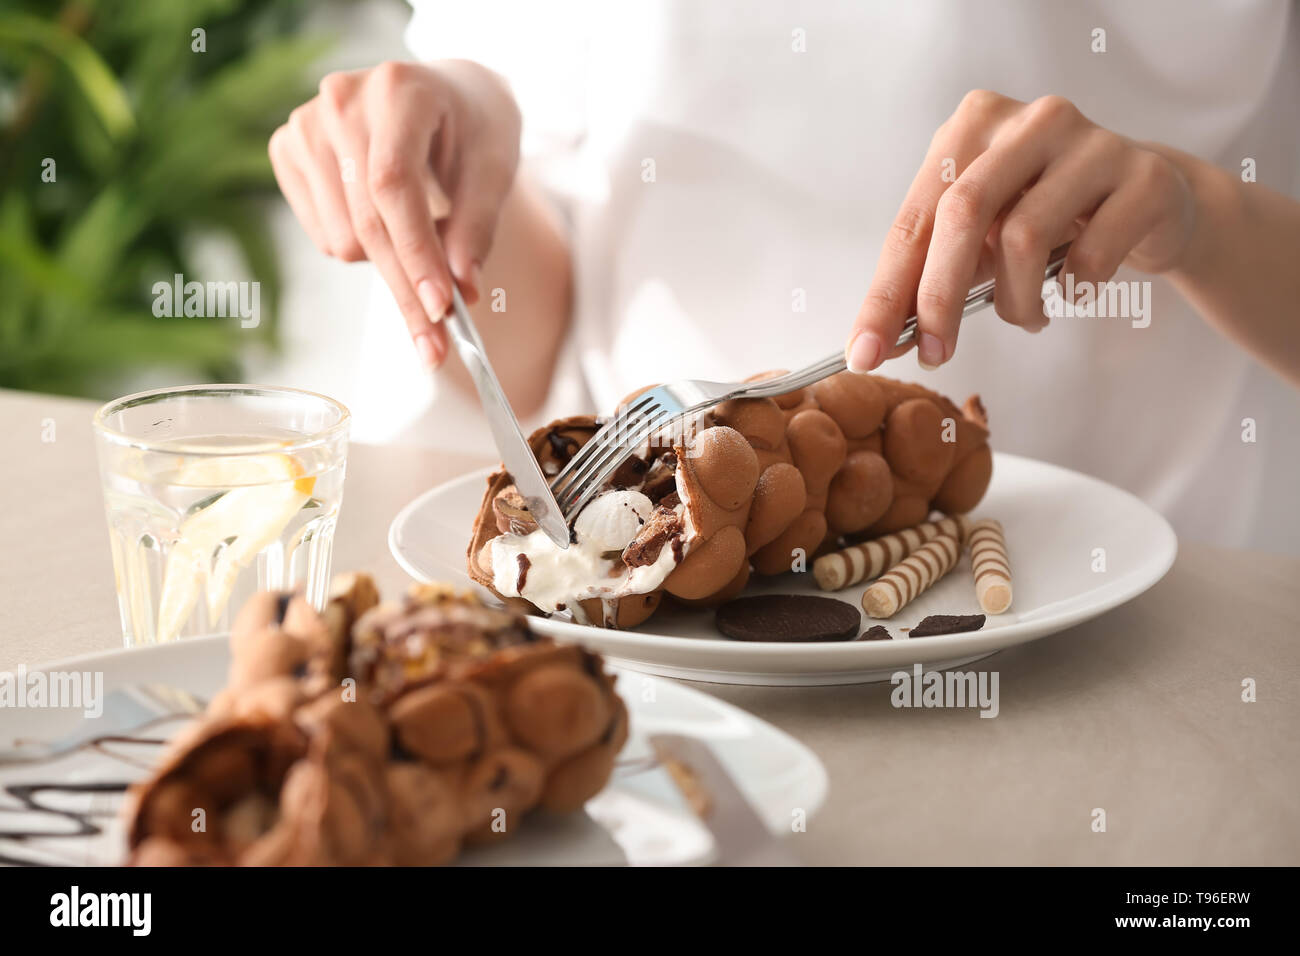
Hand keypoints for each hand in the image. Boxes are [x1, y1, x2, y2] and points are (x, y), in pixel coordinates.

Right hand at [269, 60, 520, 366]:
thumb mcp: (494, 168)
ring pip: (343, 239)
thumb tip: (462, 286)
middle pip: (367, 220)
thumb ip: (479, 226)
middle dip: (406, 288)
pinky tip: (383, 218)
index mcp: (399, 88)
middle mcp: (342, 98)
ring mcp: (307, 122)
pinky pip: (324, 235)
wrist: (445, 95)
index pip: (394, 184)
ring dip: (387, 263)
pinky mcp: (287, 148)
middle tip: (437, 343)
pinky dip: (361, 247)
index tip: (440, 308)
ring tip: (418, 235)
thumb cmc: (474, 129)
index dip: (416, 251)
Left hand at [846, 91, 1196, 371]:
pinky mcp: (1144, 177)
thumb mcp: (980, 236)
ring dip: (1016, 300)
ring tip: (1027, 314)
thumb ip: (929, 275)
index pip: (914, 219)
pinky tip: (1073, 290)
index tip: (866, 352)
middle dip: (938, 299)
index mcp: (972, 126)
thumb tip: (876, 341)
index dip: (886, 292)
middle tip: (934, 354)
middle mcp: (1029, 121)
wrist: (1149, 200)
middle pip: (962, 213)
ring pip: (1024, 237)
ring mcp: (1092, 142)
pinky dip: (1073, 290)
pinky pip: (1090, 255)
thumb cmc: (1048, 217)